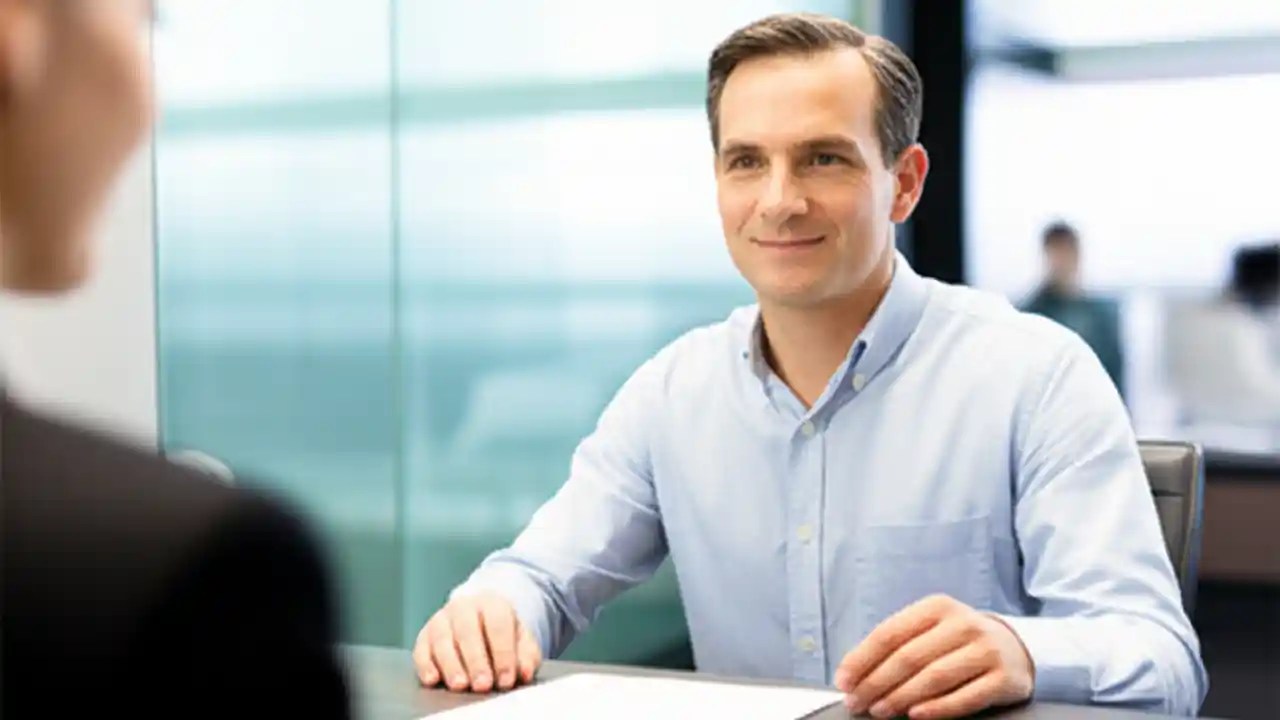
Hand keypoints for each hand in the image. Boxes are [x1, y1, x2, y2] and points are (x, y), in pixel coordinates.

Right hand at [413, 591, 542, 693]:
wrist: (478, 617)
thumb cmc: (501, 633)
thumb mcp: (521, 640)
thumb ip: (526, 655)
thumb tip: (524, 672)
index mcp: (492, 604)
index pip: (498, 625)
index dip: (503, 653)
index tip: (506, 679)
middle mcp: (464, 607)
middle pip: (467, 631)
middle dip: (476, 660)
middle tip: (483, 685)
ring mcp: (441, 619)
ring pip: (442, 639)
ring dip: (451, 664)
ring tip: (460, 685)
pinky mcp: (424, 635)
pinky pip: (421, 649)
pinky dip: (425, 665)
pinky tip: (433, 679)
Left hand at [833, 594, 1033, 718]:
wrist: (1015, 648)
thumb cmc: (958, 641)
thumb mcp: (930, 630)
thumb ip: (897, 645)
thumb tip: (853, 674)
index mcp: (936, 607)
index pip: (889, 633)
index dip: (862, 659)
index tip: (843, 681)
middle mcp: (963, 624)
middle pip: (909, 657)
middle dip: (876, 683)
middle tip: (857, 703)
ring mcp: (985, 650)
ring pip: (934, 677)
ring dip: (901, 697)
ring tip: (879, 711)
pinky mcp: (1004, 678)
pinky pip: (966, 697)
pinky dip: (938, 708)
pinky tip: (916, 715)